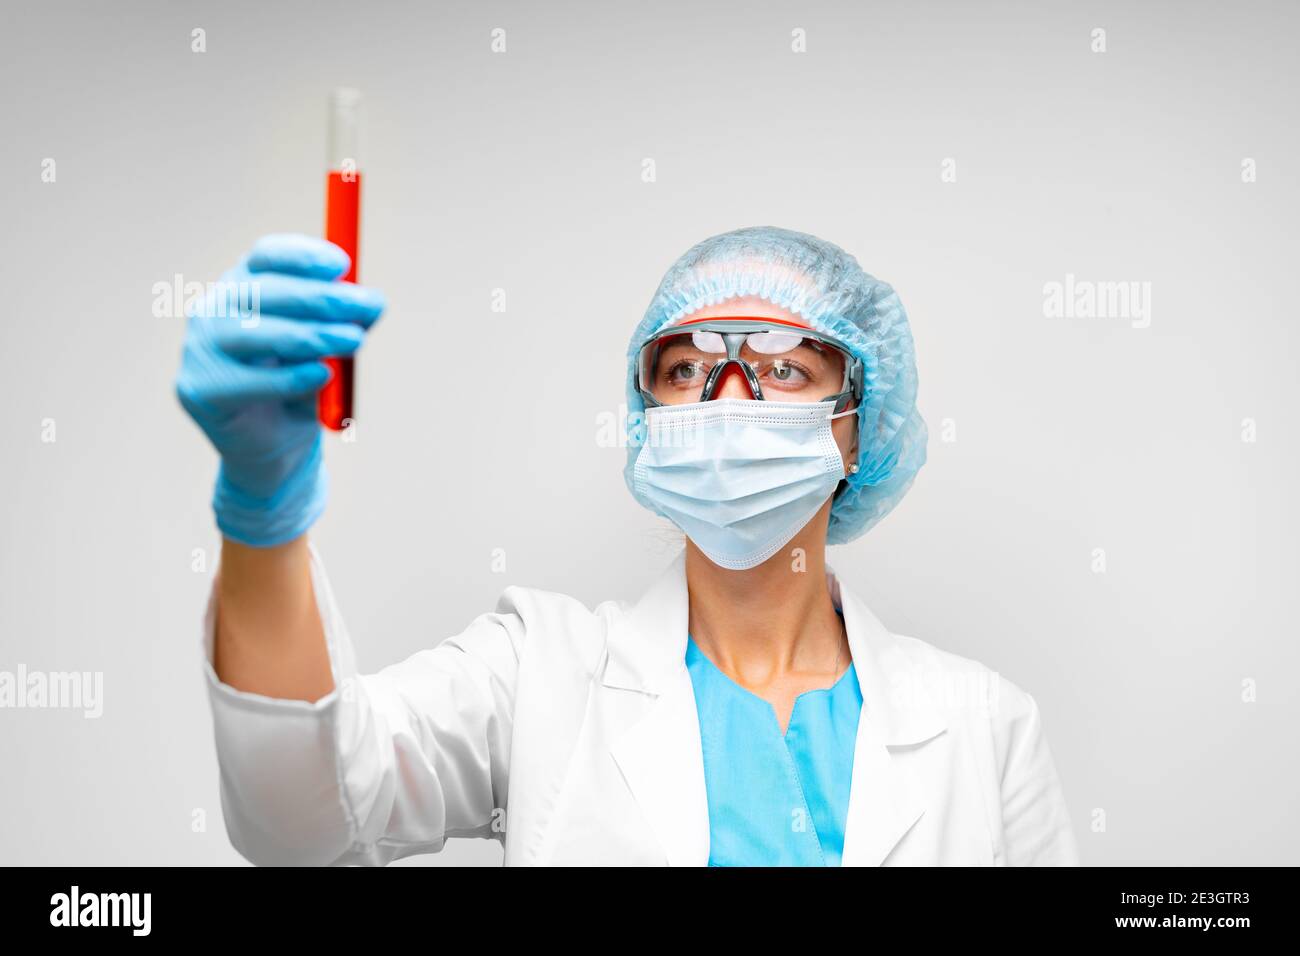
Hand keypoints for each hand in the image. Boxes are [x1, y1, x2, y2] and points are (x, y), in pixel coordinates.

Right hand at [175, 233, 385, 545]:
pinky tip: (321, 376)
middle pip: (266, 291)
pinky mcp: (199, 390)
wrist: (274, 445)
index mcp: (243, 286)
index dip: (303, 256)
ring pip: (259, 333)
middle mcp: (214, 309)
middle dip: (324, 297)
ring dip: (314, 335)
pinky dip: (292, 378)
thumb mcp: (328, 346)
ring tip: (355, 341)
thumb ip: (344, 321)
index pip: (266, 256)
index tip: (343, 265)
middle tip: (368, 304)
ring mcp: (200, 348)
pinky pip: (251, 381)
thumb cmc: (302, 383)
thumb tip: (372, 302)